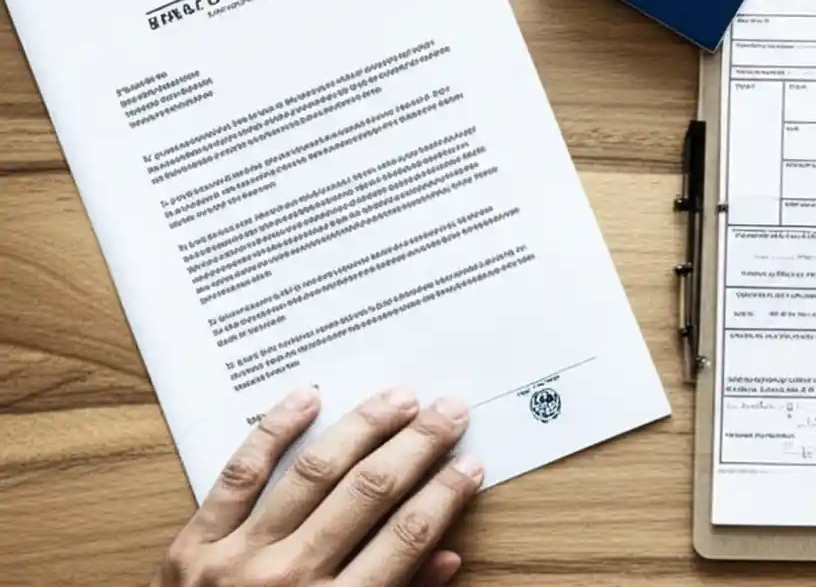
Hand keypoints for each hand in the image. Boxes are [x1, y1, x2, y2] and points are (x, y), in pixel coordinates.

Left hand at [152, 388, 481, 586]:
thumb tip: (448, 557)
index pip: (406, 537)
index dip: (445, 495)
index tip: (470, 462)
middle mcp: (291, 580)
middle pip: (369, 493)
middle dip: (418, 446)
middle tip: (449, 411)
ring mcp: (238, 559)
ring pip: (313, 474)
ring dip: (363, 428)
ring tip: (399, 398)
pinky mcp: (193, 546)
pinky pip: (239, 475)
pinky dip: (274, 432)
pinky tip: (308, 399)